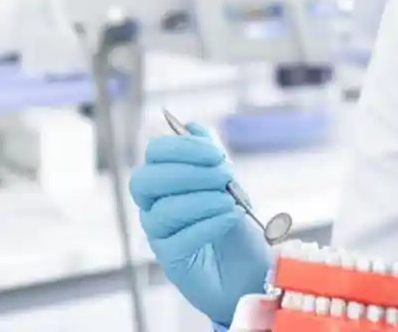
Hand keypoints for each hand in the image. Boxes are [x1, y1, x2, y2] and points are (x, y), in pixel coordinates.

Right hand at [130, 123, 270, 325]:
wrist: (252, 270)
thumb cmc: (236, 227)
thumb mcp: (229, 186)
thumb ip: (211, 157)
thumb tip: (194, 126)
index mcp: (166, 180)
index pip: (155, 153)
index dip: (182, 148)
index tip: (217, 153)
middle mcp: (155, 205)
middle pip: (146, 180)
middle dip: (188, 173)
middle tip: (224, 176)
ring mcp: (160, 235)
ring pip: (163, 211)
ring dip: (202, 200)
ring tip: (231, 201)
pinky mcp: (171, 261)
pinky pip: (178, 239)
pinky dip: (208, 224)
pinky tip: (230, 218)